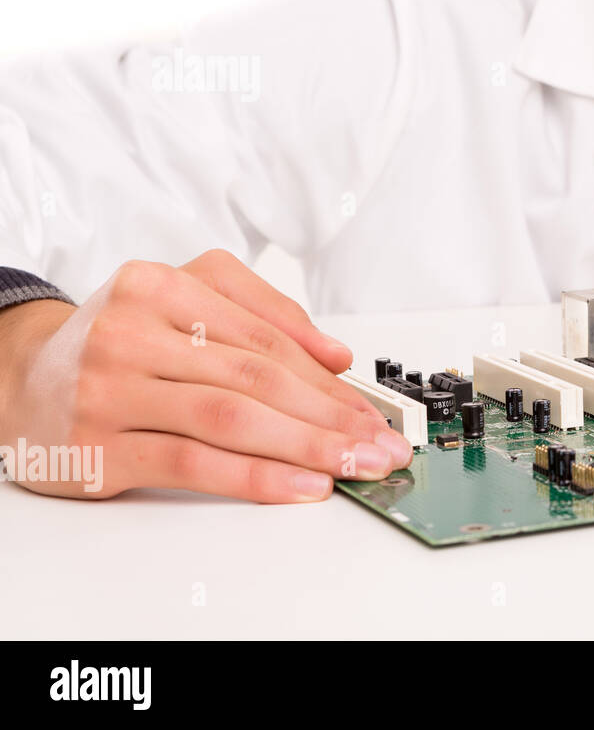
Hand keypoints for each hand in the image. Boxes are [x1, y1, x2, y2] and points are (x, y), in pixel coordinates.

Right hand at [0, 249, 410, 501]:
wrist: (22, 378)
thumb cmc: (121, 343)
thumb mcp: (181, 303)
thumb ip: (263, 316)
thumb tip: (337, 355)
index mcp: (161, 284)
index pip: (267, 337)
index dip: (330, 380)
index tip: (374, 413)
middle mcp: (133, 329)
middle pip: (257, 376)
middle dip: (331, 417)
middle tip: (380, 446)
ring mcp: (112, 387)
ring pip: (231, 418)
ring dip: (306, 447)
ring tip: (354, 467)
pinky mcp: (99, 445)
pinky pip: (193, 463)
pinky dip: (257, 477)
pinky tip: (302, 487)